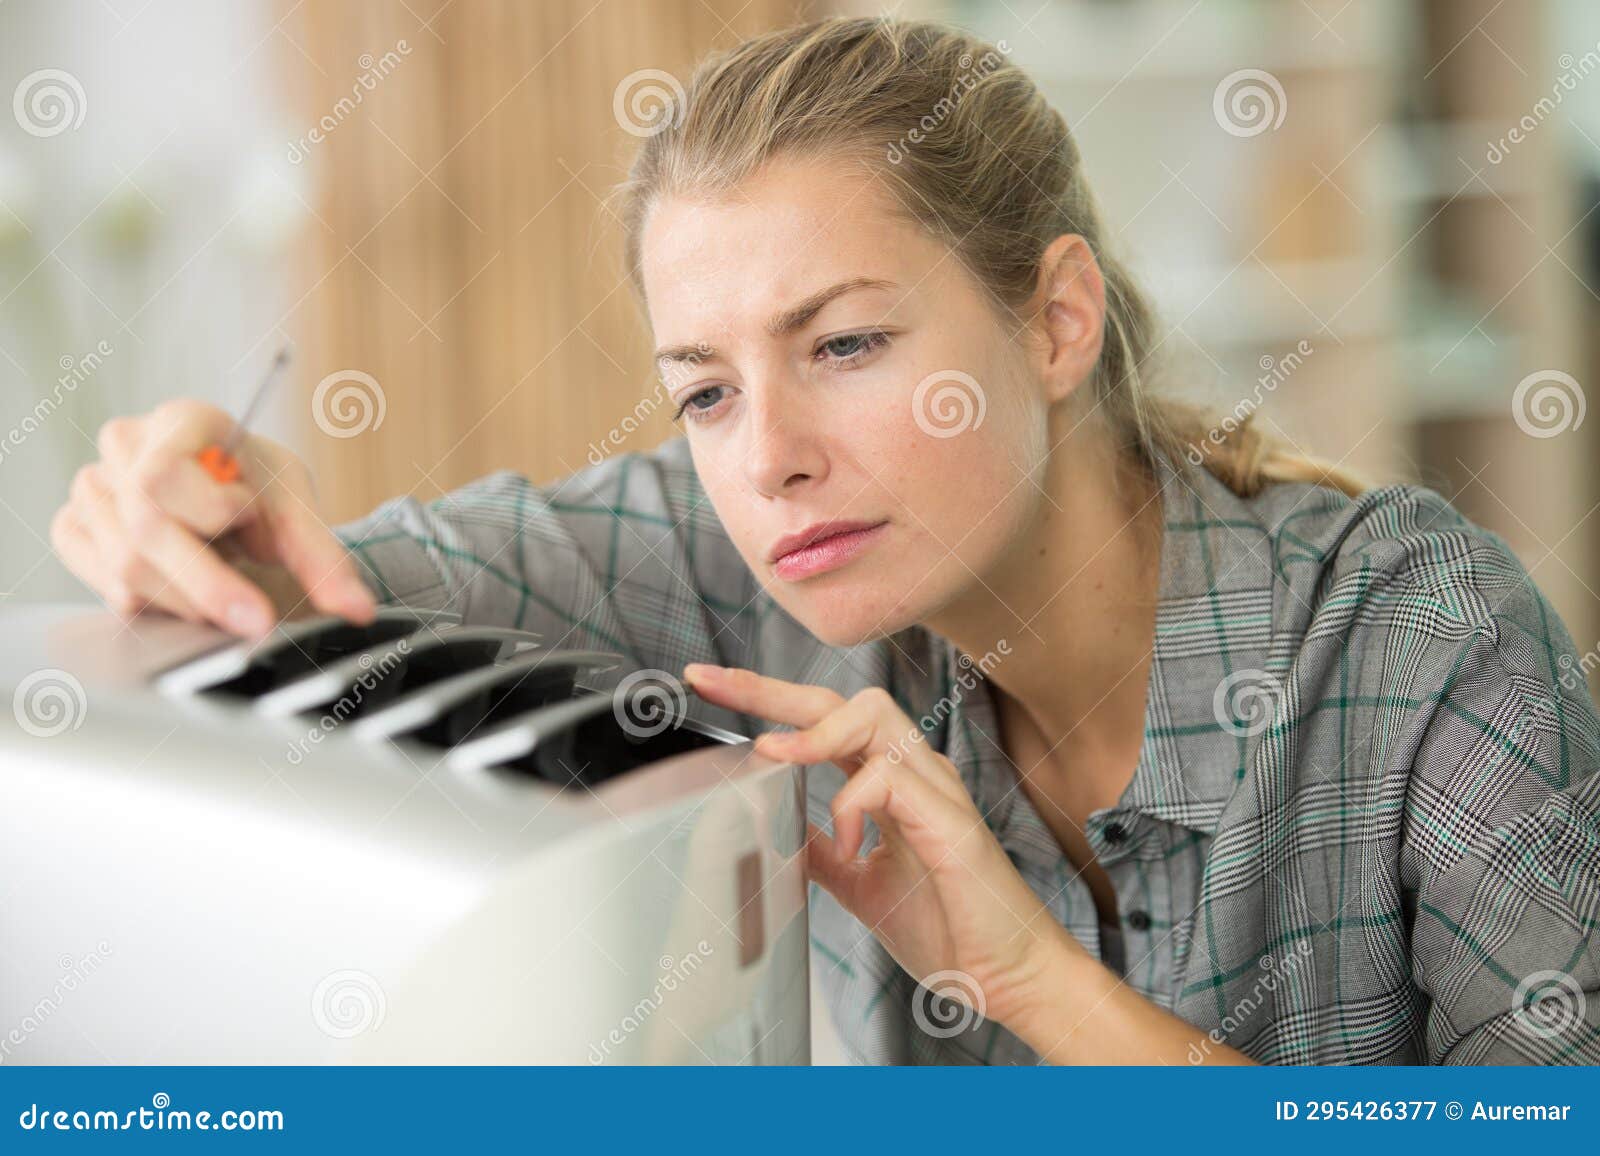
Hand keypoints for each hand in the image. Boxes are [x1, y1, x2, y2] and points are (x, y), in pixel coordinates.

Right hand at [51, 399, 376, 637]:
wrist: (231, 490)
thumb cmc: (259, 487)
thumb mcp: (297, 509)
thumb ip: (323, 558)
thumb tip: (357, 610)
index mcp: (180, 420)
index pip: (165, 476)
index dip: (210, 513)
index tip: (253, 524)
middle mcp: (126, 446)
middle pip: (143, 529)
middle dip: (206, 585)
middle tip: (255, 619)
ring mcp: (93, 486)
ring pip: (124, 565)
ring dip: (186, 596)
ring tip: (226, 586)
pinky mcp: (74, 525)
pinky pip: (102, 580)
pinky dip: (151, 602)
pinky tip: (183, 594)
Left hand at [682, 663, 1087, 1034]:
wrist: (1007, 976)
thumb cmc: (948, 926)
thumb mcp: (857, 884)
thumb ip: (818, 847)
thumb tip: (767, 824)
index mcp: (890, 781)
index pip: (822, 720)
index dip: (766, 699)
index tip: (706, 685)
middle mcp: (913, 771)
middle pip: (840, 700)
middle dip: (770, 688)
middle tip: (711, 682)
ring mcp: (935, 791)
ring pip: (872, 715)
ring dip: (812, 733)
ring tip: (771, 756)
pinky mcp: (951, 822)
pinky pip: (891, 779)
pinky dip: (852, 804)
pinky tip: (847, 846)